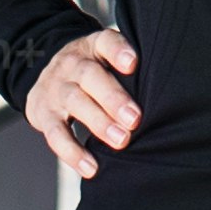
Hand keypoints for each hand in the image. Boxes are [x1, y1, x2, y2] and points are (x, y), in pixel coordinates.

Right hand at [25, 28, 138, 182]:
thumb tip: (168, 96)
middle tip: (134, 119)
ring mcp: (55, 88)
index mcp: (93, 47)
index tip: (133, 63)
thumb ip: (129, 71)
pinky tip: (91, 167)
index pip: (105, 42)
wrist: (45, 75)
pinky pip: (55, 134)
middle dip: (113, 98)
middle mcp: (72, 64)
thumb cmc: (92, 71)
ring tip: (121, 142)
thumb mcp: (105, 59)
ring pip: (75, 102)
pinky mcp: (43, 114)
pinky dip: (72, 152)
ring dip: (99, 123)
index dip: (117, 51)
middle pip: (90, 76)